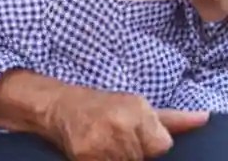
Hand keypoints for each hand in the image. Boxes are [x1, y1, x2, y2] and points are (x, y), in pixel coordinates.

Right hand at [41, 85, 207, 159]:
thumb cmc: (102, 106)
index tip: (133, 136)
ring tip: (104, 145)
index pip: (161, 146)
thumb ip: (172, 119)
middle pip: (142, 157)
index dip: (148, 145)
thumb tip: (202, 118)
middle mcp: (121, 124)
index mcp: (137, 110)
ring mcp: (103, 141)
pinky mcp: (86, 155)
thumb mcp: (136, 107)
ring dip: (116, 158)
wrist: (58, 106)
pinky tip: (94, 152)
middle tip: (115, 140)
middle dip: (131, 153)